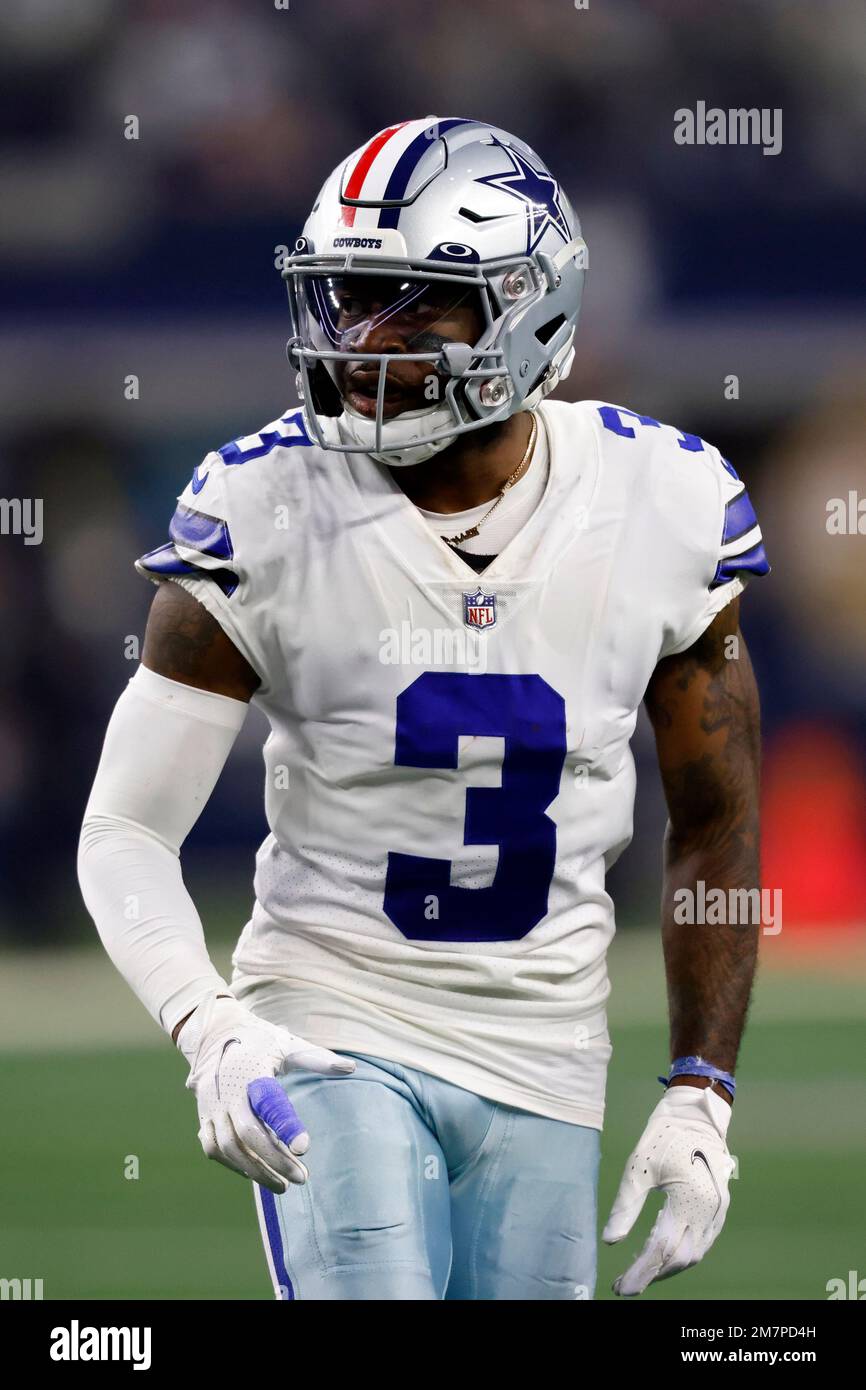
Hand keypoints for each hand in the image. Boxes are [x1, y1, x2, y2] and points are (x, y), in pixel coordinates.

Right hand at [177, 991, 354, 1192]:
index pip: (270, 1101)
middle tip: (302, 1178)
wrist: (215, 1034)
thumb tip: (351, 1067)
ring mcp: (211, 1105)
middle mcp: (228, 1089)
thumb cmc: (260, 1041)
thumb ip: (318, 1059)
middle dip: (275, 1160)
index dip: (286, 1125)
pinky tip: (257, 1173)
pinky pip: (213, 1148)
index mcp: (252, 1070)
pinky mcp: (203, 1116)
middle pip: (248, 1133)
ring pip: (228, 1147)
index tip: (304, 1149)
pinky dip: (233, 1164)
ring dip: (256, 1170)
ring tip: (283, 1185)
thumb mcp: (289, 1044)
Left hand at [603, 1083, 735, 1295]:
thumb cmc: (663, 1136)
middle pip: (680, 1258)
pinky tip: (663, 1251)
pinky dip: (682, 1252)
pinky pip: (702, 1241)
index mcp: (690, 1201)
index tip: (620, 1287)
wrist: (696, 1114)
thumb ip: (626, 1206)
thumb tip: (610, 1241)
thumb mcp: (638, 1168)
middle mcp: (710, 1212)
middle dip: (652, 1274)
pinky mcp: (719, 1207)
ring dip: (668, 1266)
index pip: (663, 1249)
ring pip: (694, 1254)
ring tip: (641, 1270)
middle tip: (626, 1284)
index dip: (641, 1272)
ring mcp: (718, 1211)